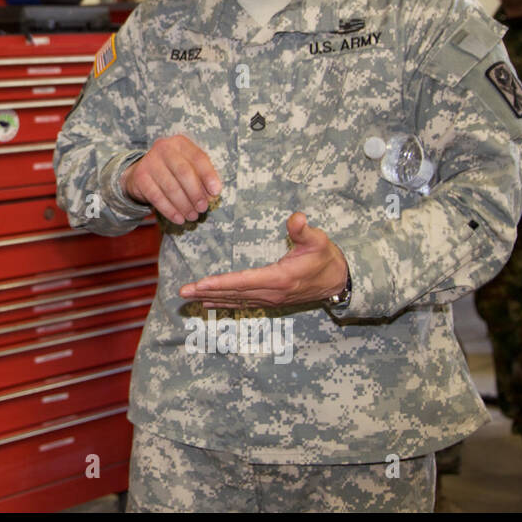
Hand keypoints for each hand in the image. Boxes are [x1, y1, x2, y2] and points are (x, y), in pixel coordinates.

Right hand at [123, 134, 221, 223]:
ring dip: (184, 205)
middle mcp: (164, 148)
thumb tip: (211, 195)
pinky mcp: (140, 177)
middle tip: (202, 208)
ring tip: (192, 216)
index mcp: (180, 143)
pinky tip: (178, 218)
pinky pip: (157, 197)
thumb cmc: (172, 170)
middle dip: (196, 193)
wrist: (142, 173)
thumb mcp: (188, 167)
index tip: (216, 192)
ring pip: (171, 187)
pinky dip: (170, 210)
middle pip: (184, 172)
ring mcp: (149, 161)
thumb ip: (201, 178)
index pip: (198, 158)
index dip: (209, 176)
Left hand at [178, 212, 348, 308]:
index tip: (200, 284)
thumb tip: (296, 217)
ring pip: (235, 301)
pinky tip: (207, 303)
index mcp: (280, 278)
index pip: (244, 282)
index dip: (221, 283)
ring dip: (210, 299)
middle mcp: (271, 293)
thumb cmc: (327, 258)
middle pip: (234, 293)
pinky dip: (223, 303)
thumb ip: (304, 230)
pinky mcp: (269, 301)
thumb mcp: (319, 241)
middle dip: (207, 292)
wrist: (339, 281)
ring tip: (188, 298)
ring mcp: (270, 299)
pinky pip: (242, 304)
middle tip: (182, 292)